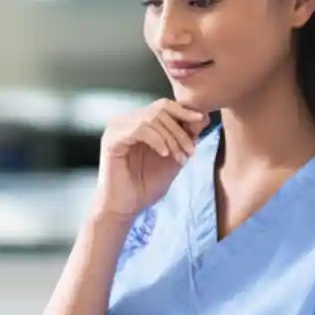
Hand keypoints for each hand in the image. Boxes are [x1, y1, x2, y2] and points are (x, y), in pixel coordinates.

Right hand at [93, 100, 208, 222]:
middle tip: (190, 151)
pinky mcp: (111, 140)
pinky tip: (163, 154)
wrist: (126, 208)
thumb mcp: (174, 158)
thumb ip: (186, 138)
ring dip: (171, 138)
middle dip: (180, 130)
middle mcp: (125, 121)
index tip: (202, 121)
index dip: (184, 111)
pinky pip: (139, 129)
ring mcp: (116, 129)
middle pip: (160, 109)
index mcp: (138, 123)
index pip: (164, 105)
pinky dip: (156, 140)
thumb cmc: (146, 186)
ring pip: (151, 118)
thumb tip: (203, 117)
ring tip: (178, 157)